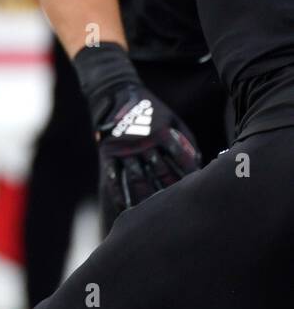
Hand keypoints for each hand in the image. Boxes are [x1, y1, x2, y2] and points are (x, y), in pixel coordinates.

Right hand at [94, 86, 200, 232]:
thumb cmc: (150, 108)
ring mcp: (124, 149)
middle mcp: (142, 142)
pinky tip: (126, 208)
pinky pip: (114, 177)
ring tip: (154, 215)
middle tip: (180, 208)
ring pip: (137, 178)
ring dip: (146, 197)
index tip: (198, 188)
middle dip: (171, 189)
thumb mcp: (171, 118)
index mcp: (160, 132)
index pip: (180, 157)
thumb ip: (185, 139)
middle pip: (159, 171)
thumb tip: (200, 162)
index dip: (190, 173)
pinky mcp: (108, 153)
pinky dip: (120, 194)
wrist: (115, 93)